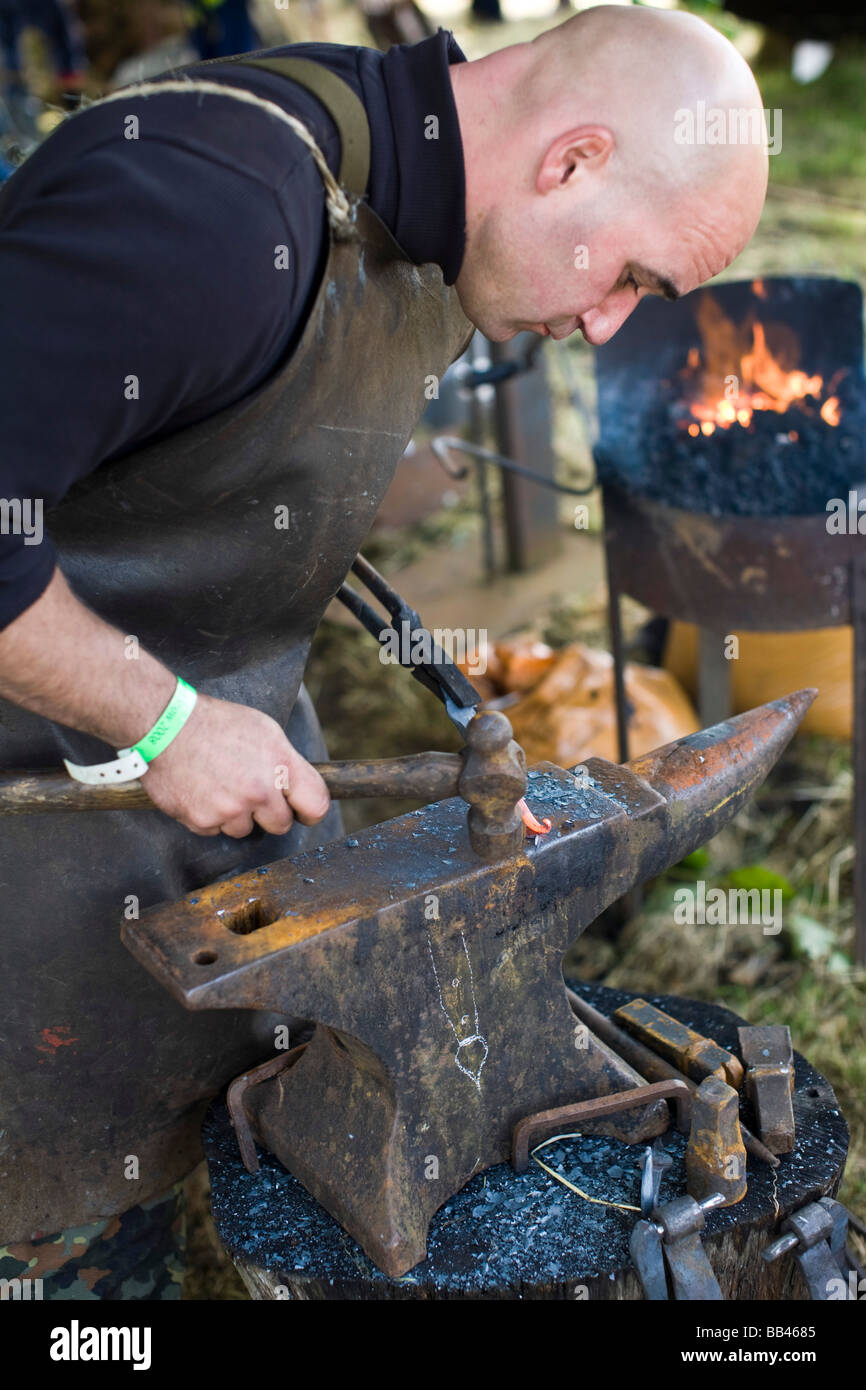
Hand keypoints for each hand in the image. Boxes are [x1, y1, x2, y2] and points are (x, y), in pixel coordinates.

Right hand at [140, 692, 329, 836]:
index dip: (309, 810)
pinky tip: (200, 790)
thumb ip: (286, 763)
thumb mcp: (264, 731)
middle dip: (269, 813)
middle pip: (281, 825)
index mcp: (280, 765)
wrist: (164, 725)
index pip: (316, 805)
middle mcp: (258, 791)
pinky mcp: (202, 821)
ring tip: (219, 784)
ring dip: (236, 814)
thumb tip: (298, 789)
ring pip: (244, 829)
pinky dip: (209, 815)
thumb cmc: (214, 723)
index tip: (300, 809)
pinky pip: (215, 830)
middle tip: (251, 792)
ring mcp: (230, 809)